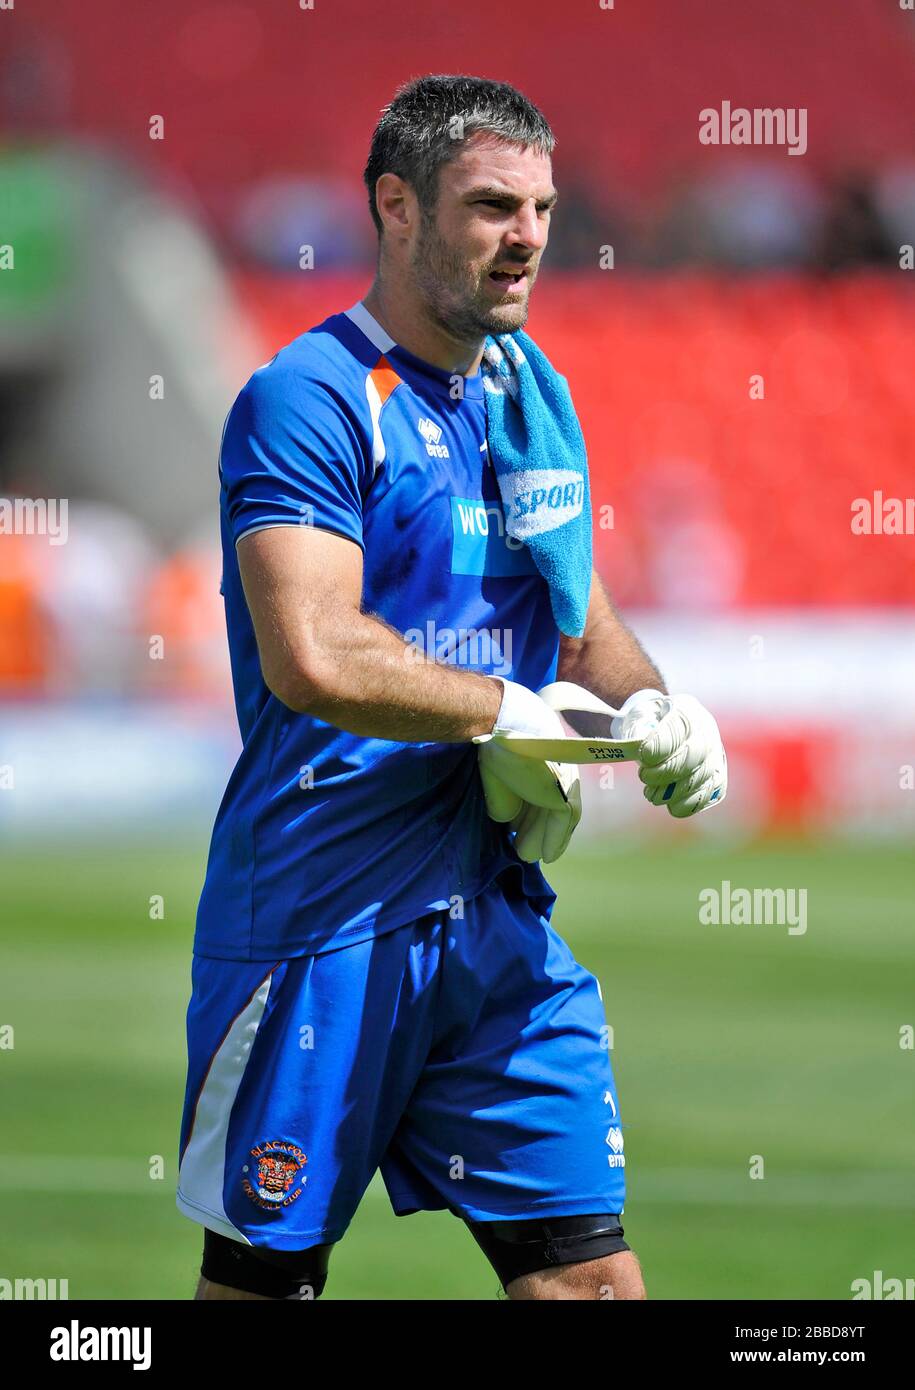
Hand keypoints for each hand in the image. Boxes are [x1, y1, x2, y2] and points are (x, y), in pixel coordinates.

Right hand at [477, 679, 581, 862]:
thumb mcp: (498, 781)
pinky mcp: (565, 793)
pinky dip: (555, 840)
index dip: (525, 818)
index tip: (513, 832)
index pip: (537, 798)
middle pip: (547, 810)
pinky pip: (561, 823)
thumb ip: (506, 801)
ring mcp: (564, 783)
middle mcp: (556, 774)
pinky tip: (546, 856)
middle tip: (520, 849)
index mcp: (541, 767)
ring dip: (542, 839)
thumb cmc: (497, 751)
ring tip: (528, 856)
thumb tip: (508, 820)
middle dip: (533, 831)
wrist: (504, 733)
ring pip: (555, 818)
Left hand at [618, 690, 726, 817]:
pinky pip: (709, 793)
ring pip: (703, 776)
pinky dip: (689, 803)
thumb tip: (639, 751)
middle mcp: (706, 730)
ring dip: (674, 791)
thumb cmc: (648, 723)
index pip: (680, 725)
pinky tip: (670, 805)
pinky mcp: (716, 775)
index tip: (643, 755)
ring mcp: (715, 754)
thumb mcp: (639, 717)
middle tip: (644, 776)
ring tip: (651, 794)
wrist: (663, 728)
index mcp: (687, 709)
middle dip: (667, 770)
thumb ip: (638, 730)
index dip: (663, 743)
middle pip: (695, 753)